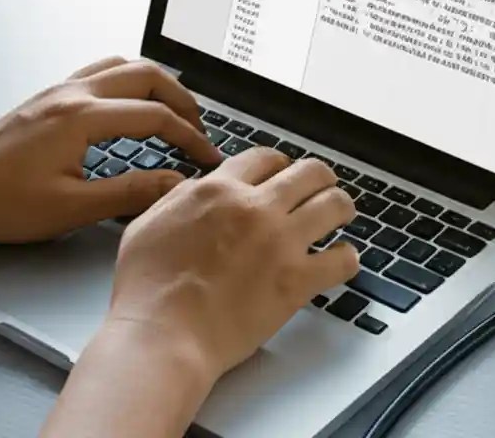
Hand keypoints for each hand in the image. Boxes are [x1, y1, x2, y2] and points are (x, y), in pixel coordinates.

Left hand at [0, 56, 222, 244]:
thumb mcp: (72, 207)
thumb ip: (131, 192)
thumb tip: (176, 183)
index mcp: (81, 118)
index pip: (156, 117)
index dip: (191, 137)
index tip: (207, 157)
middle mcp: (71, 95)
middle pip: (147, 75)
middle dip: (183, 100)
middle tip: (201, 128)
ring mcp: (57, 91)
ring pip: (123, 66)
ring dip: (157, 84)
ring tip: (175, 111)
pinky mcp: (47, 98)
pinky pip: (99, 71)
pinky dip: (128, 80)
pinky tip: (131, 104)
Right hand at [39, 149, 358, 437]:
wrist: (162, 336)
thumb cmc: (147, 290)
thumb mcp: (146, 225)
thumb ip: (177, 199)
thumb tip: (196, 187)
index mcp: (218, 191)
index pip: (264, 158)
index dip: (279, 164)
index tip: (284, 173)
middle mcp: (255, 209)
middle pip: (310, 172)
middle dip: (321, 178)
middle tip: (323, 188)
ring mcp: (281, 243)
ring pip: (334, 205)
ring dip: (342, 207)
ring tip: (342, 215)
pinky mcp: (298, 280)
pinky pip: (343, 259)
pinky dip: (347, 258)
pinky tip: (341, 261)